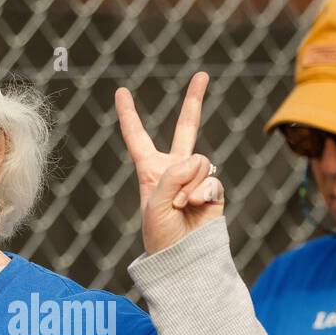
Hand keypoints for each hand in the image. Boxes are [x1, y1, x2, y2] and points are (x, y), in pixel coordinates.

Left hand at [115, 71, 223, 255]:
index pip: (137, 137)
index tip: (121, 92)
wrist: (182, 258)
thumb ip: (173, 175)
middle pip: (185, 128)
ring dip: (187, 185)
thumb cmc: (160, 236)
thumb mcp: (155, 203)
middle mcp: (174, 169)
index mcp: (150, 171)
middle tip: (203, 75)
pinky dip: (202, 193)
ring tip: (180, 206)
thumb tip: (198, 163)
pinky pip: (211, 179)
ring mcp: (196, 178)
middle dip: (195, 101)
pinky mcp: (214, 190)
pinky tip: (195, 207)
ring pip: (198, 161)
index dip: (129, 115)